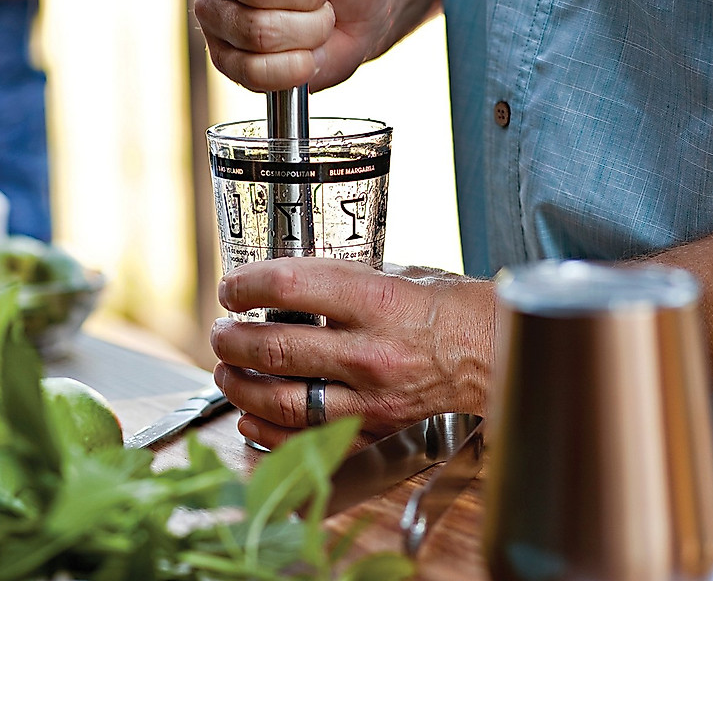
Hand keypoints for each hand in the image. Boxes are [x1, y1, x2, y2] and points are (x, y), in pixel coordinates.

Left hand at [210, 258, 494, 450]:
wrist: (493, 352)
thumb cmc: (446, 306)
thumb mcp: (394, 272)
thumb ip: (339, 278)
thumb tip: (283, 281)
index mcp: (376, 301)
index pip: (289, 286)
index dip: (246, 285)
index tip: (231, 288)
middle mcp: (370, 352)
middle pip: (274, 348)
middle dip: (231, 340)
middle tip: (219, 332)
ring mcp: (371, 398)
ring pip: (283, 401)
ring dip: (240, 386)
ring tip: (225, 370)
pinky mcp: (375, 430)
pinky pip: (309, 441)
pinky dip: (268, 432)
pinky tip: (249, 416)